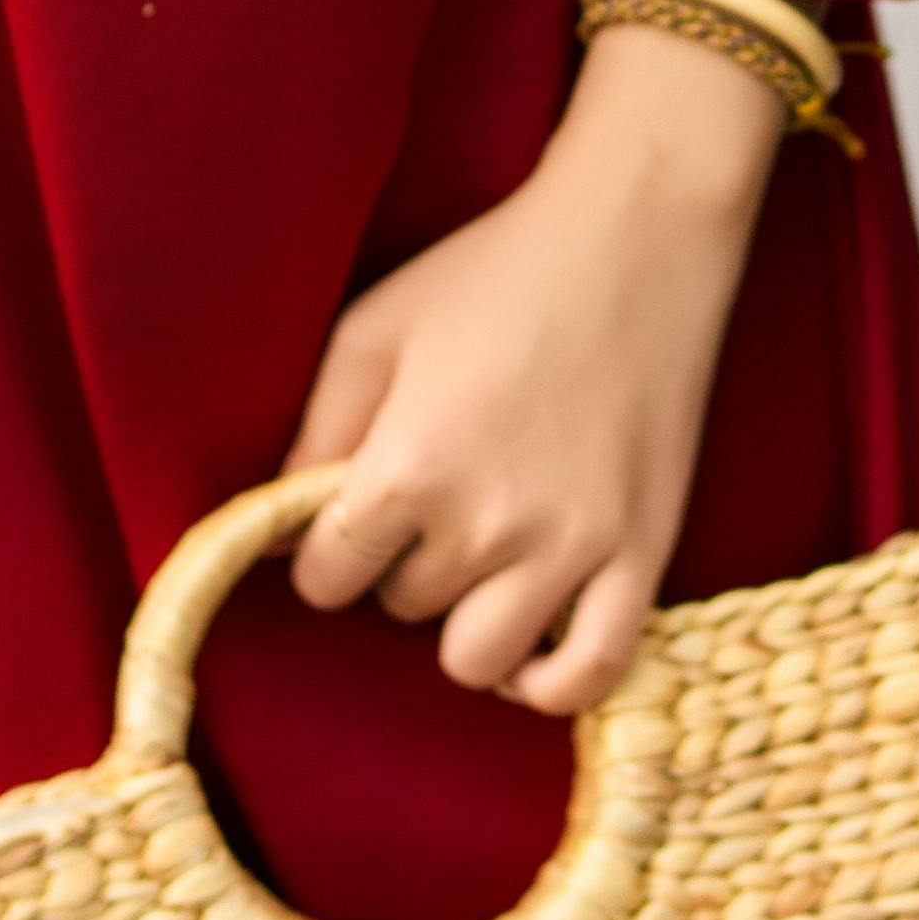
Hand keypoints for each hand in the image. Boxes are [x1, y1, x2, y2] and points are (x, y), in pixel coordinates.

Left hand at [284, 26, 791, 713]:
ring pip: (478, 660)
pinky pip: (591, 675)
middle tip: (438, 494)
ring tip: (479, 559)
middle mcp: (488, 523)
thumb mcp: (375, 330)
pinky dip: (552, 684)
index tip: (351, 511)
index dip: (326, 548)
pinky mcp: (643, 554)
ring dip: (464, 618)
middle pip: (401, 608)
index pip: (325, 579)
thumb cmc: (496, 272)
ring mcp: (574, 548)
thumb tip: (274, 528)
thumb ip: (314, 432)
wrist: (639, 235)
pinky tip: (529, 652)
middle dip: (402, 562)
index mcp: (410, 466)